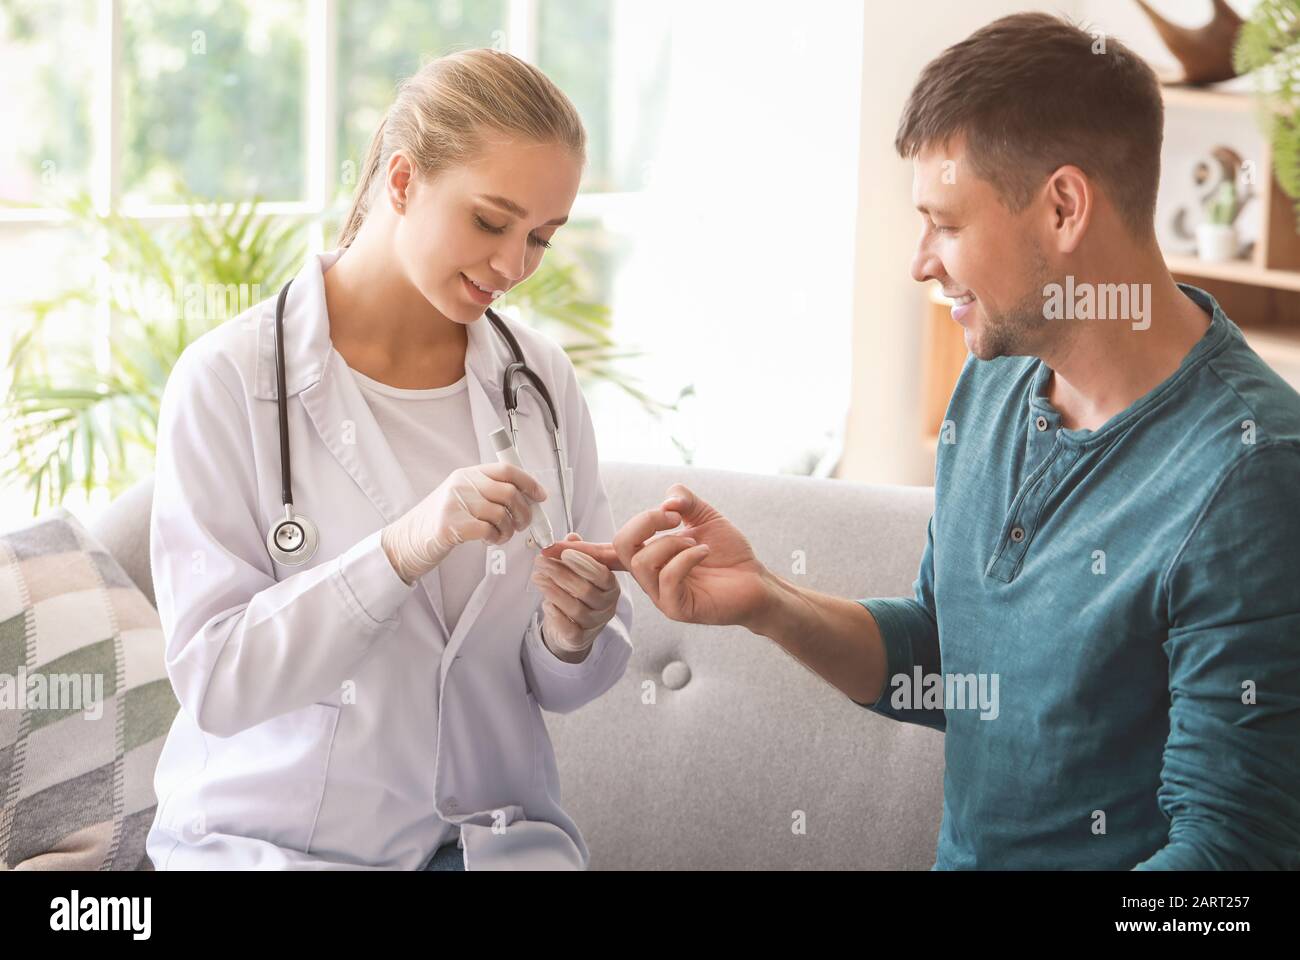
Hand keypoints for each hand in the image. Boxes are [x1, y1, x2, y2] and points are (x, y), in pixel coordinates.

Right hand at [381, 462, 546, 583]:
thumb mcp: (461, 497)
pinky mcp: (450, 526)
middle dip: (524, 511)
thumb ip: (488, 493)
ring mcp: (454, 503)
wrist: (406, 541)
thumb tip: (527, 498)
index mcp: (467, 474)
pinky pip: (488, 530)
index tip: (541, 496)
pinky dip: (496, 538)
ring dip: (509, 529)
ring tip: (502, 535)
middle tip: (523, 524)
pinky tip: (489, 540)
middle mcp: (461, 484)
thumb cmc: (439, 521)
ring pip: (502, 513)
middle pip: (509, 492)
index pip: (506, 470)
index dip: (529, 482)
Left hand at [531, 532, 621, 660]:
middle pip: (585, 590)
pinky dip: (555, 614)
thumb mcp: (577, 570)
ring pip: (575, 608)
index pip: (602, 575)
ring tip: (537, 577)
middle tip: (540, 561)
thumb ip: (574, 553)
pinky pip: (568, 628)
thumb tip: (570, 537)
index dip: (584, 563)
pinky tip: (545, 602)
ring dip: (552, 590)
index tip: (564, 552)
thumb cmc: (576, 594)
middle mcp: (607, 606)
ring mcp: (595, 624)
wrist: (572, 628)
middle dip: (560, 573)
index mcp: (611, 587)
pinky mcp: (579, 639)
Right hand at [545, 483, 772, 626]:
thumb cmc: (729, 554)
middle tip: (674, 516)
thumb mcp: (705, 516)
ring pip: (643, 561)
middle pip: (620, 546)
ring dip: (671, 542)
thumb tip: (668, 499)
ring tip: (695, 542)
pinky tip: (702, 553)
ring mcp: (661, 596)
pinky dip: (685, 557)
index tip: (548, 548)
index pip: (606, 553)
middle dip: (644, 522)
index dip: (578, 550)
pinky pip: (667, 579)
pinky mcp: (678, 609)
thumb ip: (682, 501)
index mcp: (647, 558)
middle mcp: (648, 578)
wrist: (758, 583)